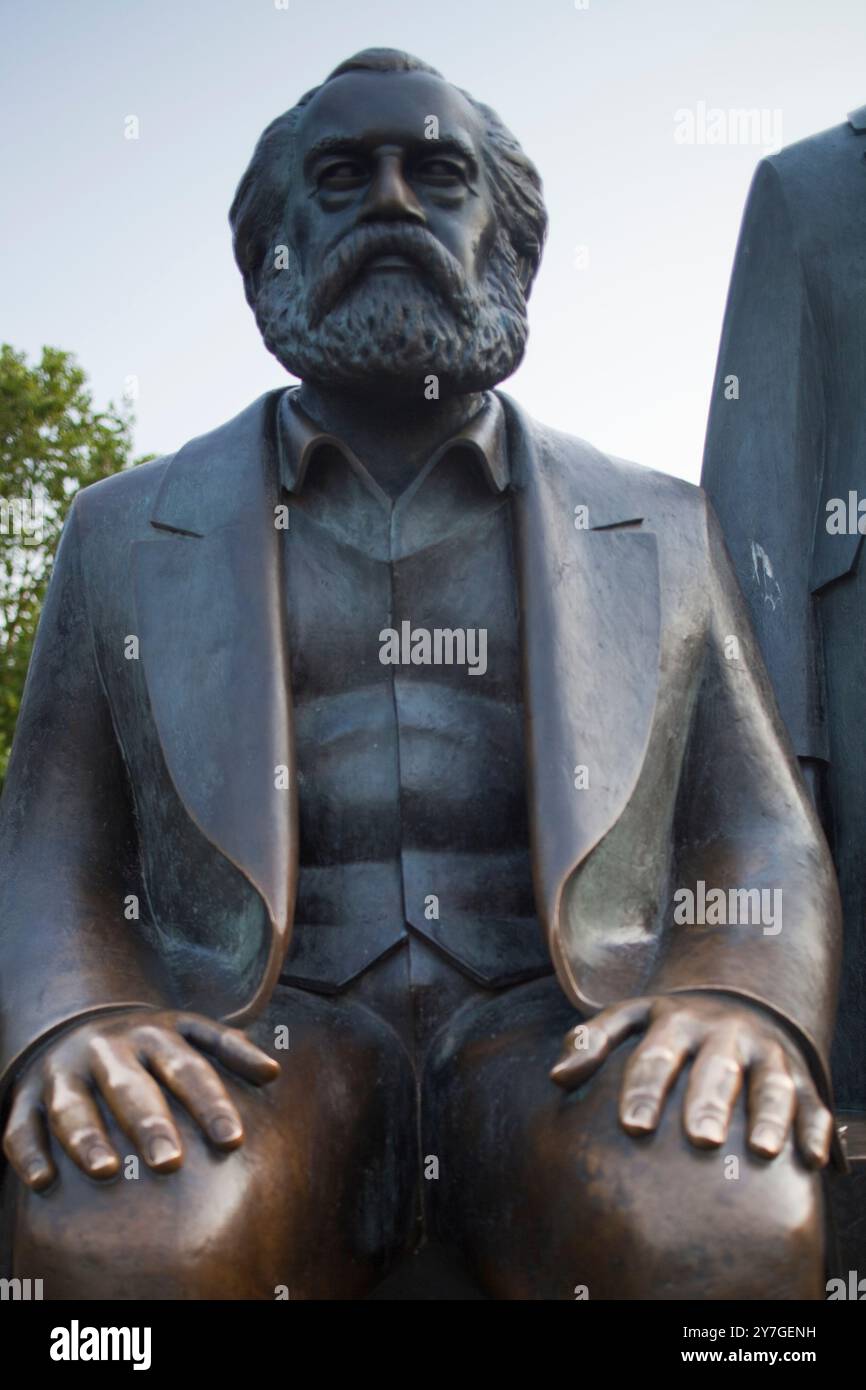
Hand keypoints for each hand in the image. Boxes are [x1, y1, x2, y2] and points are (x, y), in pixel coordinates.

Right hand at [3, 1009, 279, 1190]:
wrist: (76, 1023)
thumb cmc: (148, 1044)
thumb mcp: (188, 1032)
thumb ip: (230, 1049)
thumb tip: (273, 1071)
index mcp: (153, 1035)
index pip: (188, 1069)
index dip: (210, 1103)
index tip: (233, 1140)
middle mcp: (107, 1050)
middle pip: (131, 1088)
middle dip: (150, 1123)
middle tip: (171, 1162)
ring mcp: (64, 1072)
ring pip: (74, 1105)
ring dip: (87, 1137)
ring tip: (106, 1169)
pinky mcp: (27, 1096)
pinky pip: (22, 1125)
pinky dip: (28, 1152)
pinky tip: (44, 1179)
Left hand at [550, 993, 833, 1167]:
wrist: (735, 1001)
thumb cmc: (667, 1027)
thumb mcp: (629, 1018)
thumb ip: (590, 1040)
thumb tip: (557, 1077)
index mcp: (675, 1021)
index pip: (655, 1055)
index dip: (645, 1089)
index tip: (632, 1125)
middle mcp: (723, 1034)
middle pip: (715, 1069)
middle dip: (708, 1102)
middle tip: (699, 1139)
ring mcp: (764, 1052)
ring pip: (769, 1082)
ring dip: (768, 1114)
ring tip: (761, 1149)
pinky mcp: (798, 1075)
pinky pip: (811, 1102)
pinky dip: (814, 1128)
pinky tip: (813, 1161)